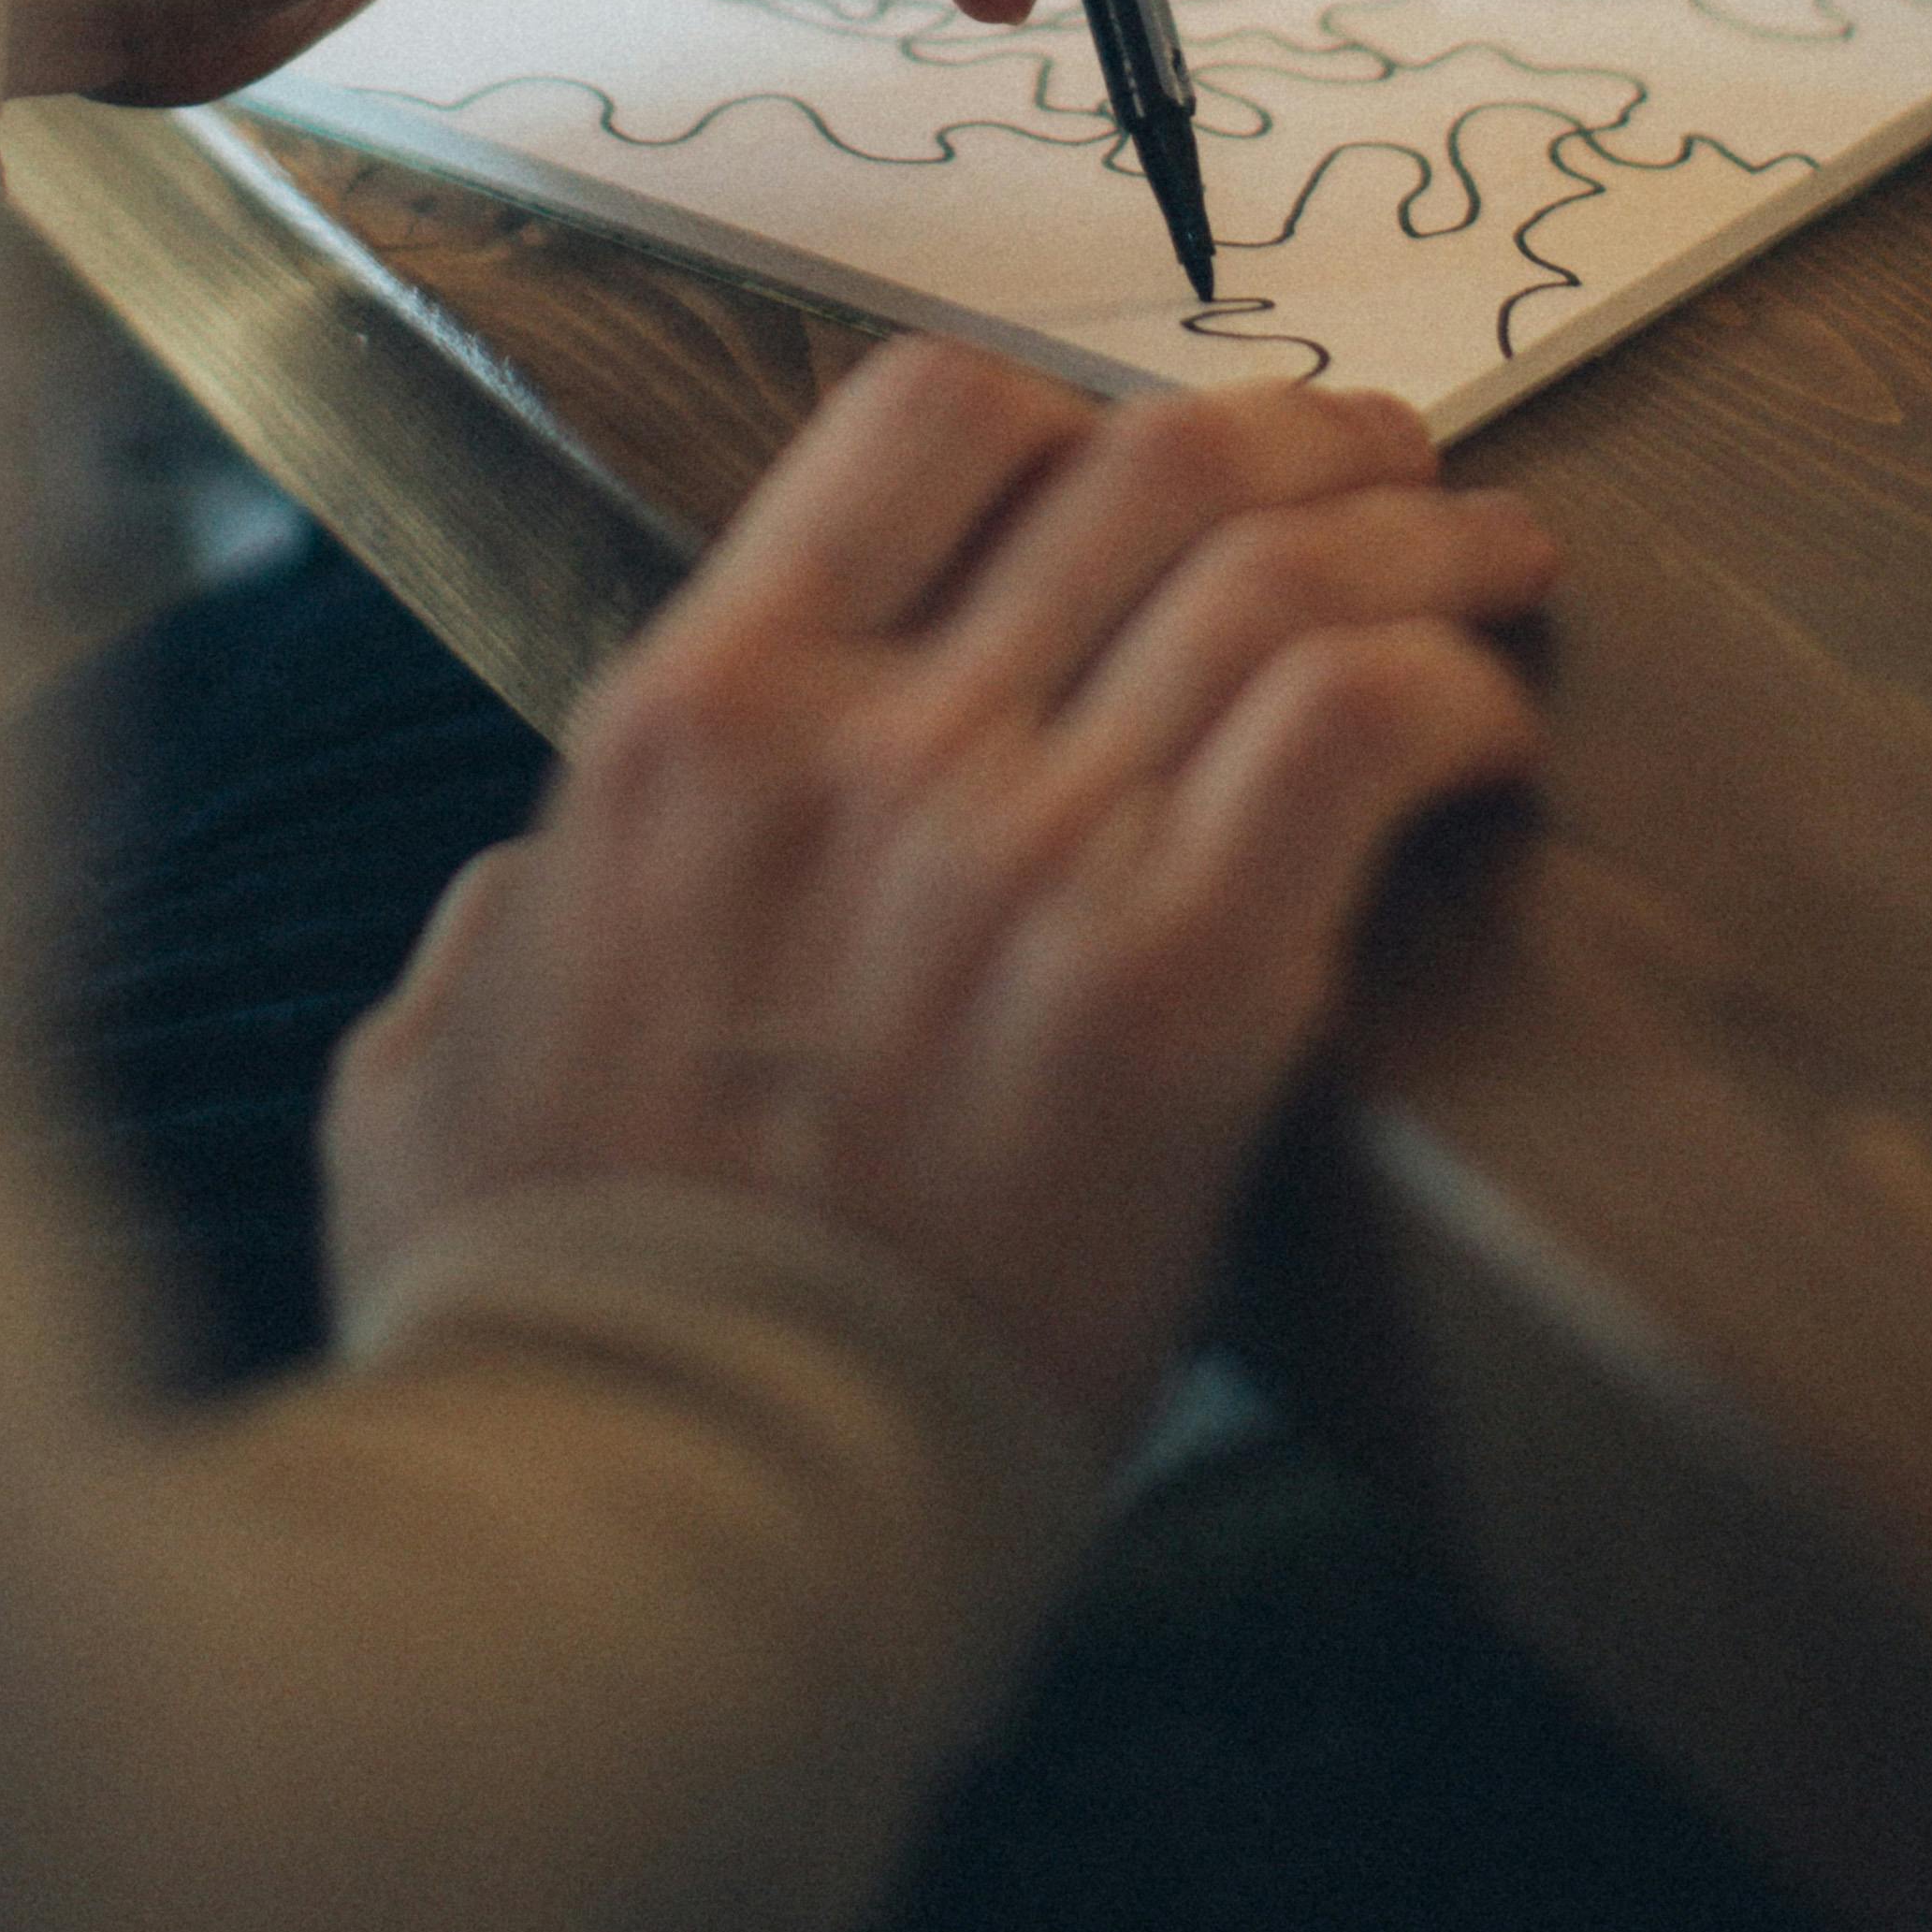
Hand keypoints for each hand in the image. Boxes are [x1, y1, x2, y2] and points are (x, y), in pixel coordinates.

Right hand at [324, 346, 1552, 1457]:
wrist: (655, 1520)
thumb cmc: (534, 1318)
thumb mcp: (435, 1057)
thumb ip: (509, 929)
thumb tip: (540, 895)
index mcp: (700, 720)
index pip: (927, 417)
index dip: (1072, 411)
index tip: (1146, 456)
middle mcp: (873, 742)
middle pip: (1148, 469)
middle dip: (1298, 441)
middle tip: (1386, 464)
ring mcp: (1028, 855)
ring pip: (1278, 577)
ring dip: (1419, 547)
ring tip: (1497, 563)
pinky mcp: (1179, 996)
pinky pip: (1352, 738)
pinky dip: (1448, 690)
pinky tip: (1493, 718)